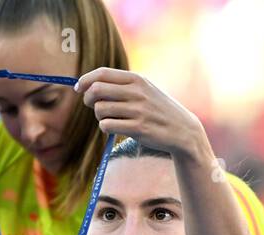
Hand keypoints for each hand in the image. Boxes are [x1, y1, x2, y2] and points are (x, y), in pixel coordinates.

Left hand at [76, 68, 204, 158]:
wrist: (184, 131)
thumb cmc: (159, 110)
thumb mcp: (145, 90)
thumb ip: (121, 86)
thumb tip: (88, 85)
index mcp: (137, 79)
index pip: (102, 74)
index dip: (85, 80)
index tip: (79, 88)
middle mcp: (137, 93)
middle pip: (96, 90)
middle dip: (88, 99)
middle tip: (92, 105)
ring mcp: (139, 111)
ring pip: (100, 110)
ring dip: (99, 116)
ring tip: (109, 119)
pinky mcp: (139, 129)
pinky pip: (107, 126)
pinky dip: (105, 128)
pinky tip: (114, 129)